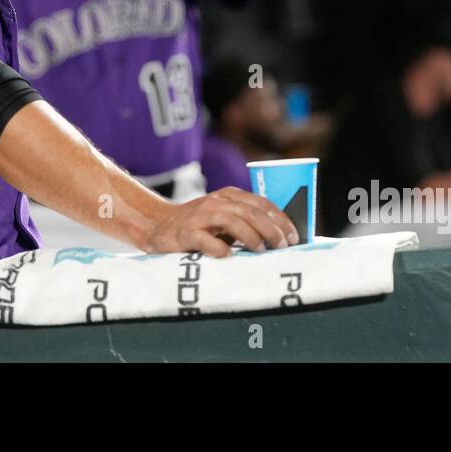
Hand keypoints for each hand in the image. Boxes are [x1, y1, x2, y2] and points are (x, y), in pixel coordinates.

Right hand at [138, 187, 298, 257]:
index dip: (279, 219)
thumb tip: (279, 238)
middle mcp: (216, 202)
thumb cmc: (198, 225)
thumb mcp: (222, 216)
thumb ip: (244, 221)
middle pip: (249, 211)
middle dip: (270, 229)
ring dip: (250, 236)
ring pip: (231, 220)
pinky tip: (228, 256)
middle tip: (281, 245)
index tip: (293, 236)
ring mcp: (200, 216)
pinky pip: (204, 238)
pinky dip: (218, 247)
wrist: (157, 225)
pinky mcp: (186, 233)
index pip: (260, 203)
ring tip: (260, 250)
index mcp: (228, 196)